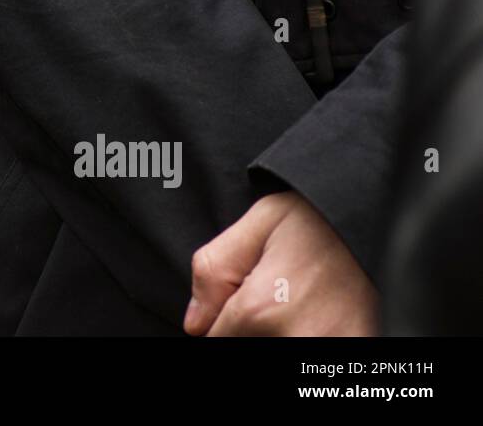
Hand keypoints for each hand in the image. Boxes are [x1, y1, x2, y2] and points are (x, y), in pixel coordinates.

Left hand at [183, 191, 376, 335]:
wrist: (387, 215)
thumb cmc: (322, 217)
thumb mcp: (259, 224)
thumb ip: (214, 272)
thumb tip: (196, 325)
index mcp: (260, 308)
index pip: (217, 342)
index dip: (226, 321)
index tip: (251, 299)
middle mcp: (296, 340)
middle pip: (251, 350)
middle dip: (256, 330)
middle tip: (285, 297)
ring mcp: (333, 354)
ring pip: (281, 354)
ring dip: (286, 335)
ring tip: (308, 306)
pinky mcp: (363, 353)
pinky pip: (322, 367)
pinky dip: (321, 340)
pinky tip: (329, 319)